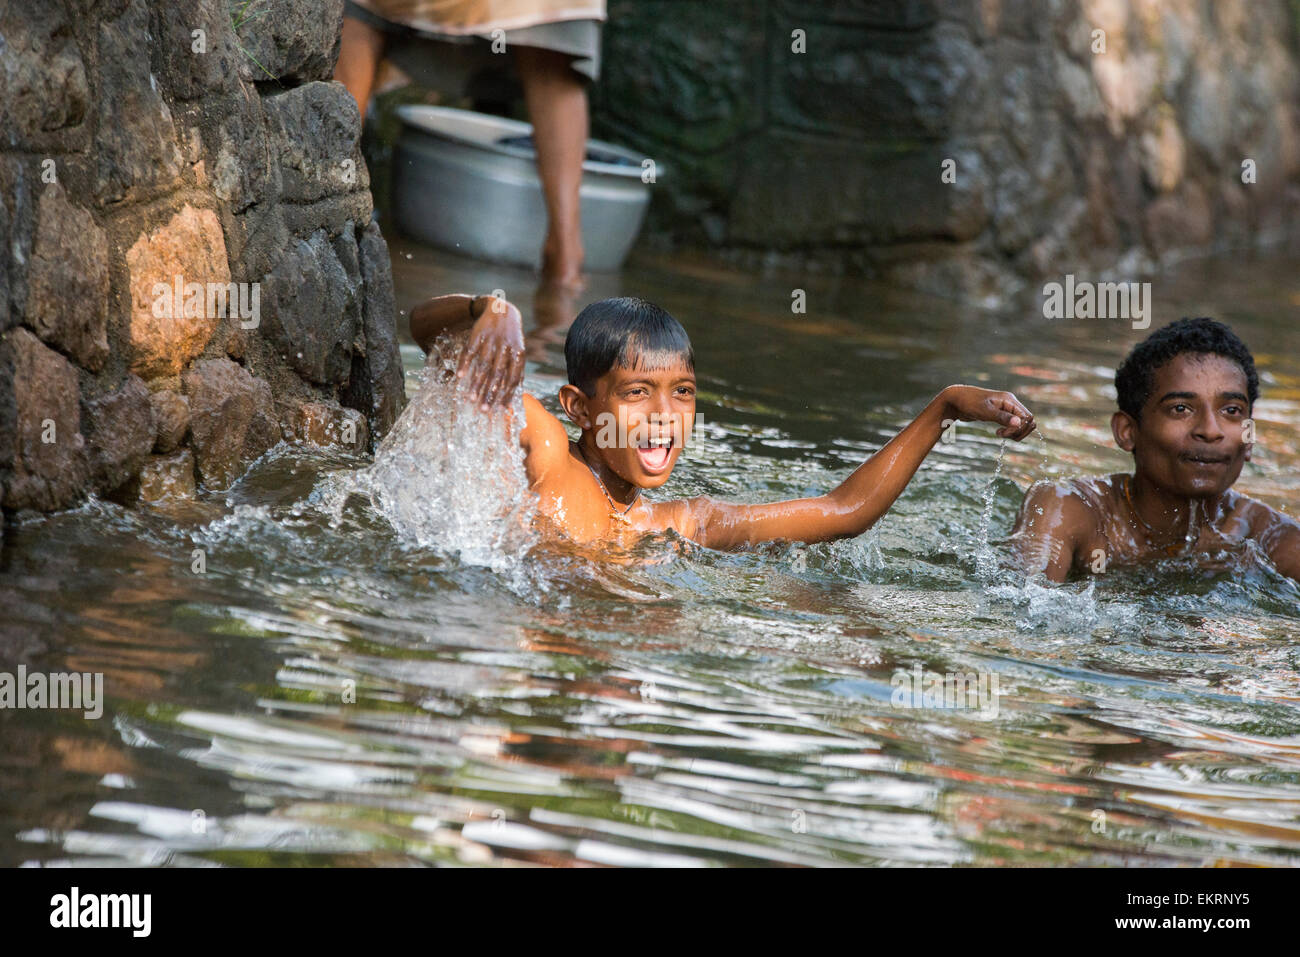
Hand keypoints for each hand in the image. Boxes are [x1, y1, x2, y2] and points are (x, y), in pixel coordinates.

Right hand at [457, 295, 524, 409]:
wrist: (502, 310)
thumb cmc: (511, 338)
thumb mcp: (518, 353)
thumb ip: (516, 372)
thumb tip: (514, 397)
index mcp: (518, 355)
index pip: (512, 379)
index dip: (505, 395)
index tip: (498, 411)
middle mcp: (505, 348)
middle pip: (497, 375)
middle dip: (489, 393)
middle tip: (482, 410)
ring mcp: (491, 341)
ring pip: (483, 365)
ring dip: (476, 384)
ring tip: (470, 399)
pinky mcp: (478, 334)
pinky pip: (470, 351)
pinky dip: (465, 365)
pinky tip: (460, 377)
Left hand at [941, 385, 1035, 439]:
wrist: (955, 400)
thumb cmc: (968, 403)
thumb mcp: (985, 411)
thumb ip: (1002, 417)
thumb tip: (1019, 423)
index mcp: (1009, 400)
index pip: (1027, 417)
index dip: (1019, 428)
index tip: (1004, 433)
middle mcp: (1010, 403)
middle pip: (1027, 421)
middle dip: (1019, 431)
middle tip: (1003, 435)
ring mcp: (1005, 409)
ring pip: (1021, 423)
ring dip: (1015, 432)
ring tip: (1001, 434)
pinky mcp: (999, 414)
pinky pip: (1012, 424)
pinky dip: (1009, 431)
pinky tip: (998, 433)